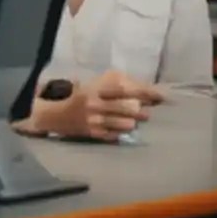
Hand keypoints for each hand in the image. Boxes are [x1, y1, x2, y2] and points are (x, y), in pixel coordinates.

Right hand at [37, 70, 161, 142]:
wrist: (57, 115)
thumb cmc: (81, 96)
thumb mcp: (94, 84)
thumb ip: (115, 82)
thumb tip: (143, 87)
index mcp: (96, 89)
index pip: (124, 89)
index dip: (144, 92)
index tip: (158, 95)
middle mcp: (96, 105)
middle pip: (127, 108)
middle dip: (141, 110)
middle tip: (147, 111)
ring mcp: (95, 121)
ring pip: (125, 124)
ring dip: (134, 122)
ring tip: (138, 120)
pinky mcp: (95, 134)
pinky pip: (117, 135)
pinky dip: (124, 131)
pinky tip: (125, 128)